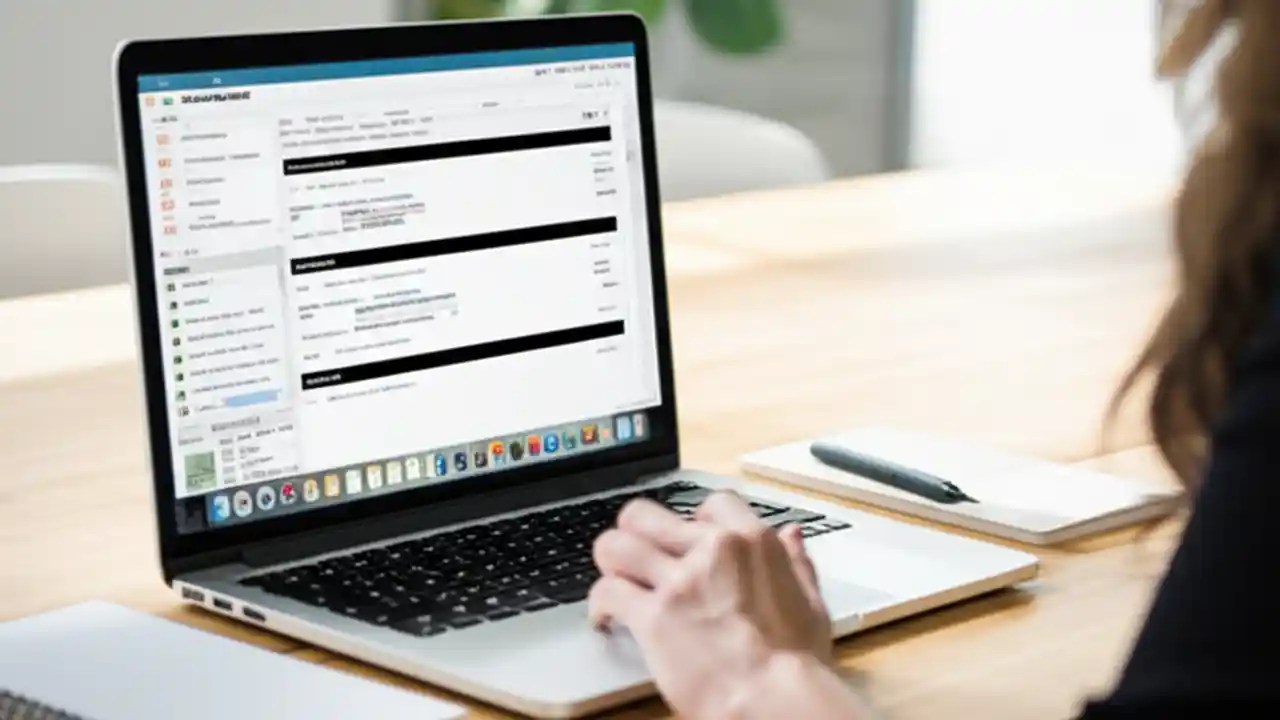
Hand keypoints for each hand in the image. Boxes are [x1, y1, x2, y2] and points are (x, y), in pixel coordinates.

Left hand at [588, 490, 835, 719]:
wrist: (773, 698)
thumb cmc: (797, 661)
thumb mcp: (811, 604)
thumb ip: (797, 565)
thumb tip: (790, 537)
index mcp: (752, 542)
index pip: (710, 503)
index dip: (693, 520)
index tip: (687, 540)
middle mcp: (711, 552)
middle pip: (646, 515)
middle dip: (634, 532)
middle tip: (635, 553)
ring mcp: (679, 582)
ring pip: (616, 545)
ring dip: (610, 561)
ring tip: (614, 578)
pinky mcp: (652, 616)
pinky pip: (608, 591)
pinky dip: (600, 605)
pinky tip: (606, 618)